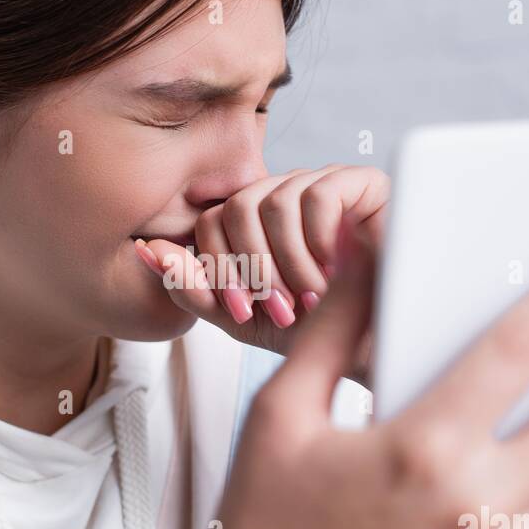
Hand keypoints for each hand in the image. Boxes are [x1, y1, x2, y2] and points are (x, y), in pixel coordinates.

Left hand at [133, 164, 388, 379]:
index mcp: (252, 222)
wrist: (378, 345)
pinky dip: (320, 243)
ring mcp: (321, 184)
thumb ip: (195, 289)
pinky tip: (337, 271)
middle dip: (253, 268)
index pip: (209, 222)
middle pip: (236, 206)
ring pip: (274, 201)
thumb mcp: (244, 318)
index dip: (219, 268)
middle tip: (281, 309)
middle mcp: (282, 195)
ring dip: (289, 263)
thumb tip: (150, 252)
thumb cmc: (317, 333)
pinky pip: (319, 196)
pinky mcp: (362, 183)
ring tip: (313, 297)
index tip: (244, 312)